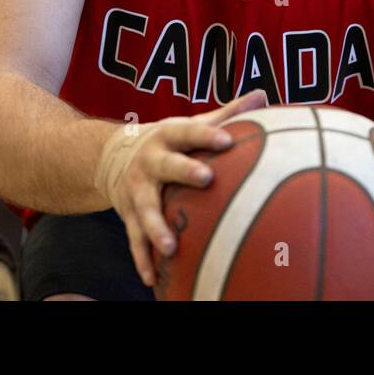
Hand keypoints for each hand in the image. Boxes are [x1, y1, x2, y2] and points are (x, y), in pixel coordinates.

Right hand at [94, 91, 266, 287]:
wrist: (111, 155)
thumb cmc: (167, 141)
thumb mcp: (189, 123)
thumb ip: (225, 114)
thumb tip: (262, 95)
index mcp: (168, 136)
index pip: (189, 131)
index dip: (207, 135)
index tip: (228, 140)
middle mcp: (149, 162)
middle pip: (166, 166)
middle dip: (184, 171)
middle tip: (207, 179)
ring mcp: (136, 190)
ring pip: (145, 209)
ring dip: (156, 228)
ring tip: (171, 246)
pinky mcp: (128, 214)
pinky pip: (134, 239)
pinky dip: (142, 259)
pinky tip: (153, 279)